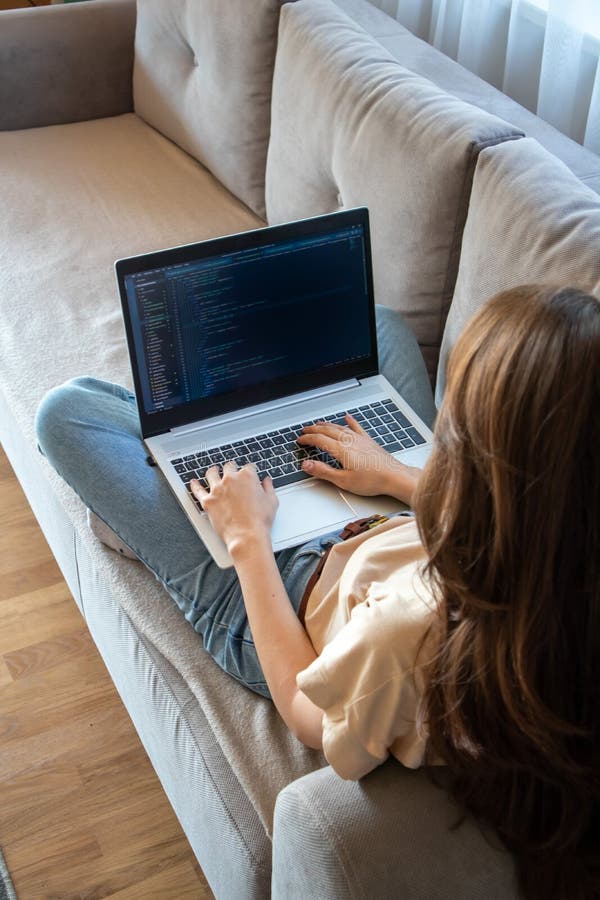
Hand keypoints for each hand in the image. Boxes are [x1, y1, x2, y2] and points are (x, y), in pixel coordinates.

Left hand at [190, 462, 277, 556]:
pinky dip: (195, 485)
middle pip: (228, 467)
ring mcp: (217, 489)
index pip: (248, 467)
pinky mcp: (208, 501)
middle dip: (231, 468)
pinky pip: (198, 490)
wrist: (247, 536)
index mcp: (248, 477)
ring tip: (213, 471)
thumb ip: (268, 488)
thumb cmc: (260, 521)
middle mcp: (231, 479)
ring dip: (213, 471)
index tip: (250, 473)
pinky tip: (194, 482)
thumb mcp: (272, 501)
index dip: (250, 470)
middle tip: (231, 471)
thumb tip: (267, 481)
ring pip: (211, 474)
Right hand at [297, 414, 420, 504]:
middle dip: (314, 429)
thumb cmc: (373, 480)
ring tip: (319, 423)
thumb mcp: (343, 480)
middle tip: (305, 430)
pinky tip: (347, 417)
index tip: (300, 440)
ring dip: (327, 424)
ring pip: (339, 427)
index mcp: (341, 449)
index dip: (307, 439)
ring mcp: (360, 439)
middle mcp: (350, 440)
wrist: (394, 477)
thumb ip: (323, 471)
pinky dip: (350, 421)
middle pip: (327, 430)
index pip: (319, 440)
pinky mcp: (368, 441)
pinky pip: (356, 427)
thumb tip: (306, 465)